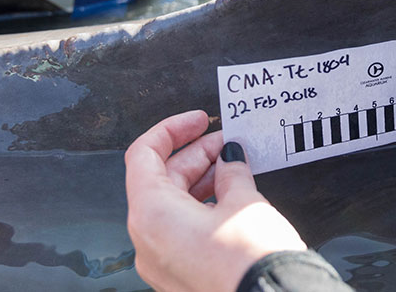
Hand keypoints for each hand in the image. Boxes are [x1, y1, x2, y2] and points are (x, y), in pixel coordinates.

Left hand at [125, 110, 306, 291]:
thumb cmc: (250, 262)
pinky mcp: (180, 275)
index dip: (172, 129)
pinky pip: (181, 231)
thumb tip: (229, 159)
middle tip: (227, 142)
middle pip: (160, 180)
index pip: (144, 154)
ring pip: (171, 206)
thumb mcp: (244, 202)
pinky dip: (201, 208)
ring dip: (201, 181)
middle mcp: (147, 241)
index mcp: (151, 215)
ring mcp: (162, 262)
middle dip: (195, 156)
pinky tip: (231, 197)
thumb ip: (231, 172)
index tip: (199, 119)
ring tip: (234, 167)